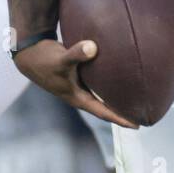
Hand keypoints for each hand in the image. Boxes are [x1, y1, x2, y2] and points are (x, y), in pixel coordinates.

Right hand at [12, 37, 137, 129]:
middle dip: (123, 111)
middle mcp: (80, 94)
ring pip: (103, 95)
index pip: (104, 112)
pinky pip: (99, 82)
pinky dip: (110, 82)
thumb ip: (77, 54)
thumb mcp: (61, 58)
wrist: (29, 53)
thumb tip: (93, 47)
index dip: (121, 119)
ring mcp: (78, 86)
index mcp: (77, 97)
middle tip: (144, 113)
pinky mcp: (78, 75)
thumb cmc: (44, 59)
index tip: (138, 125)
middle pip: (106, 107)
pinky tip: (123, 75)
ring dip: (117, 97)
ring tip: (138, 98)